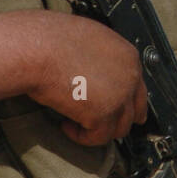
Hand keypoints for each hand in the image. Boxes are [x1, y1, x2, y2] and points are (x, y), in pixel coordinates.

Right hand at [25, 13, 148, 145]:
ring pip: (119, 128)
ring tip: (76, 123)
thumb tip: (95, 72)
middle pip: (135, 110)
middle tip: (103, 126)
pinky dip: (81, 136)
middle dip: (119, 120)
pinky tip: (66, 126)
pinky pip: (98, 137)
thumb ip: (101, 58)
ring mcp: (120, 96)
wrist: (39, 49)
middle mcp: (130, 77)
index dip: (128, 101)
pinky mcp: (103, 115)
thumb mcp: (89, 40)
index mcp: (127, 56)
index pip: (137, 86)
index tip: (120, 110)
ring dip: (98, 129)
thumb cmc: (51, 40)